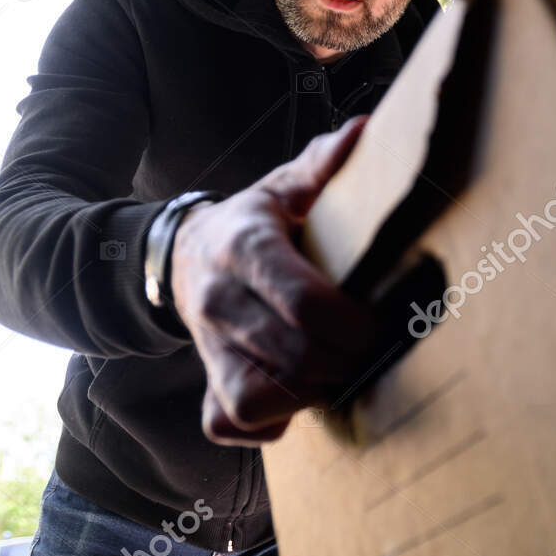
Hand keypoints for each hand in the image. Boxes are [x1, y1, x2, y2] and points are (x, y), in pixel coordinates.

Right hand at [170, 116, 377, 445]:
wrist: (184, 259)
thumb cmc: (253, 226)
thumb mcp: (284, 187)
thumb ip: (324, 164)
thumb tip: (363, 131)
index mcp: (245, 250)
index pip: (302, 302)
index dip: (348, 322)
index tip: (371, 321)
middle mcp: (220, 304)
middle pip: (294, 357)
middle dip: (343, 360)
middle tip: (362, 349)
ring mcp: (208, 351)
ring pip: (259, 399)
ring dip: (308, 394)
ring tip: (329, 371)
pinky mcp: (204, 389)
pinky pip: (232, 425)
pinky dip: (269, 425)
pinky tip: (293, 397)